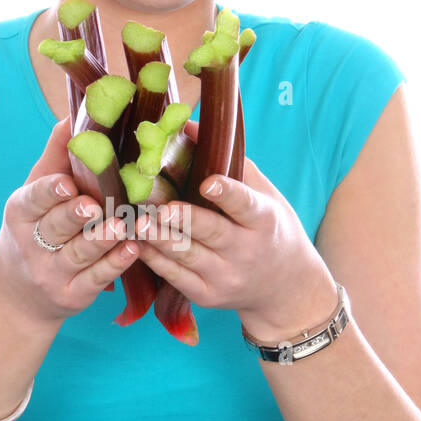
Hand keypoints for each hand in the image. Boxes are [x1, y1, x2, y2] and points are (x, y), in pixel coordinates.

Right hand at [0, 118, 137, 324]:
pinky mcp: (72, 295)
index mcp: (21, 212)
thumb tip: (78, 110)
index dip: (50, 193)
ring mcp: (52, 273)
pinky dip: (116, 264)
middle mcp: (32, 244)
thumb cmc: (33, 229)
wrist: (17, 294)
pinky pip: (96, 279)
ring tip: (123, 224)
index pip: (34, 199)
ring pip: (80, 254)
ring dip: (103, 239)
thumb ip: (57, 154)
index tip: (67, 184)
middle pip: (57, 227)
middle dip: (76, 216)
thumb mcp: (34, 192)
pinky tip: (134, 249)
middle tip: (95, 205)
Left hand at [133, 140, 337, 340]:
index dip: (226, 194)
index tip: (208, 182)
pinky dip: (154, 259)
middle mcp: (245, 251)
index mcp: (263, 221)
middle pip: (210, 232)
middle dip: (184, 219)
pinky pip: (175, 276)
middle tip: (159, 206)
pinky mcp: (206, 294)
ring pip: (186, 255)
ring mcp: (225, 276)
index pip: (244, 206)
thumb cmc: (270, 230)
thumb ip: (230, 163)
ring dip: (159, 237)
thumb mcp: (264, 195)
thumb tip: (187, 126)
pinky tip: (136, 242)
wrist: (284, 287)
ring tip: (136, 221)